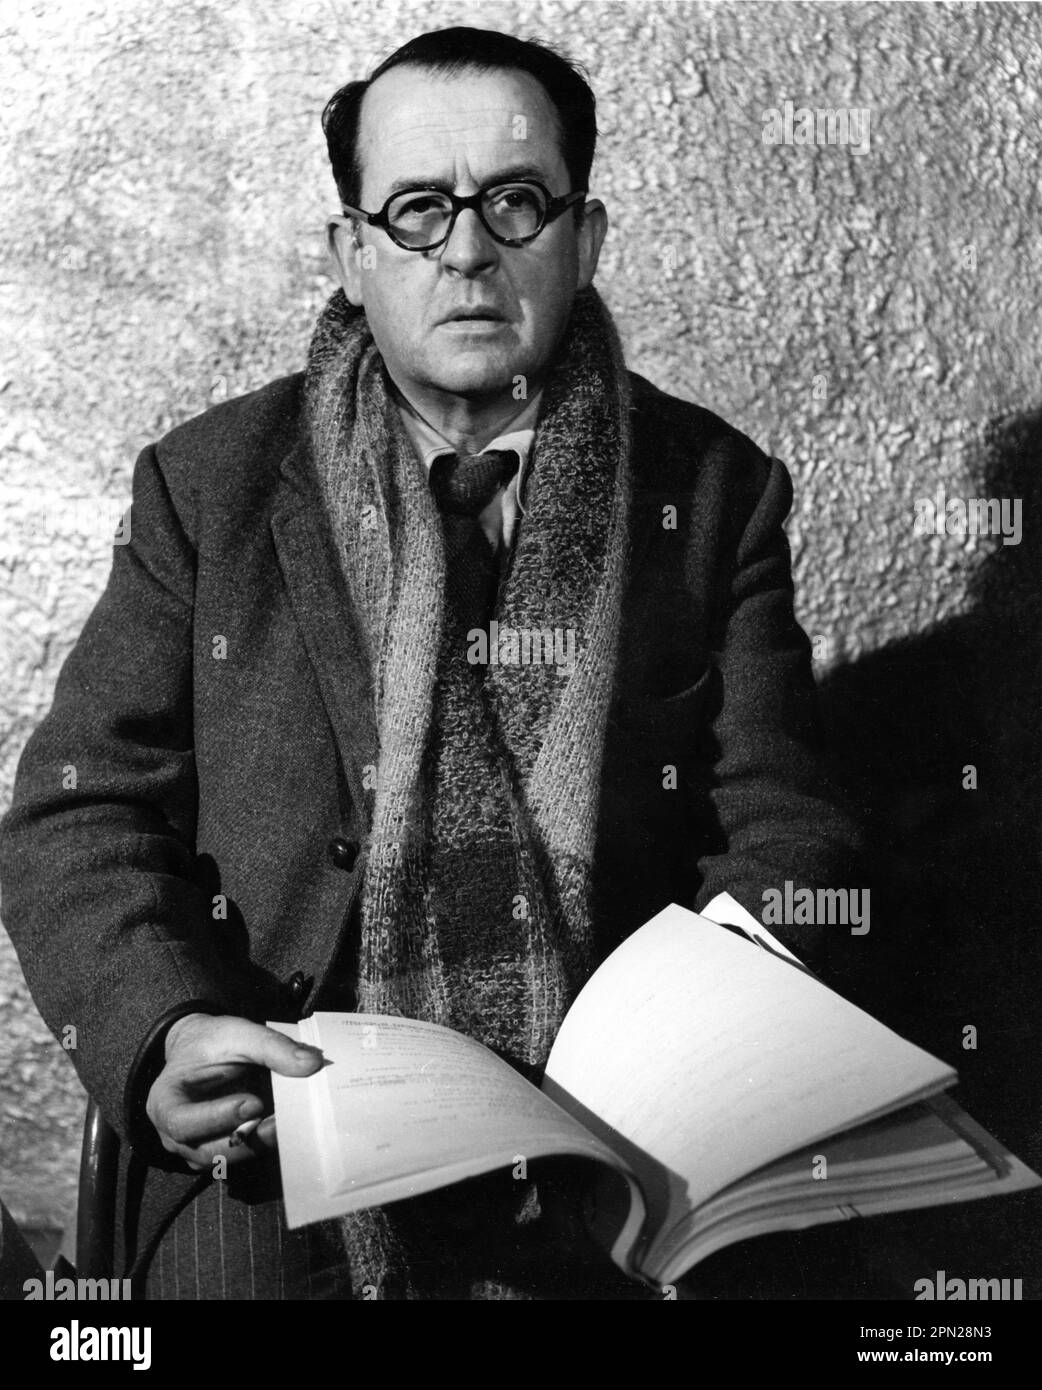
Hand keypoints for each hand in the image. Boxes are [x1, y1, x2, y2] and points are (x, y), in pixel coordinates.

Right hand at [145, 1012, 323, 1170]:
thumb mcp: (238, 1034)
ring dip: (257, 1145)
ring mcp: (195, 1148)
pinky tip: (283, 1130)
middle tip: (279, 1123)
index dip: (217, 1117)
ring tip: (286, 1125)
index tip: (253, 1103)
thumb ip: (272, 1047)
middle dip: (246, 1139)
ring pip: (226, 1160)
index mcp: (165, 1102)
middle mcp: (174, 1134)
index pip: (182, 1122)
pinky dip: (261, 1146)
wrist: (204, 1050)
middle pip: (206, 1151)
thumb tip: (311, 1064)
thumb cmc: (213, 1042)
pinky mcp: (219, 1152)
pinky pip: (239, 1158)